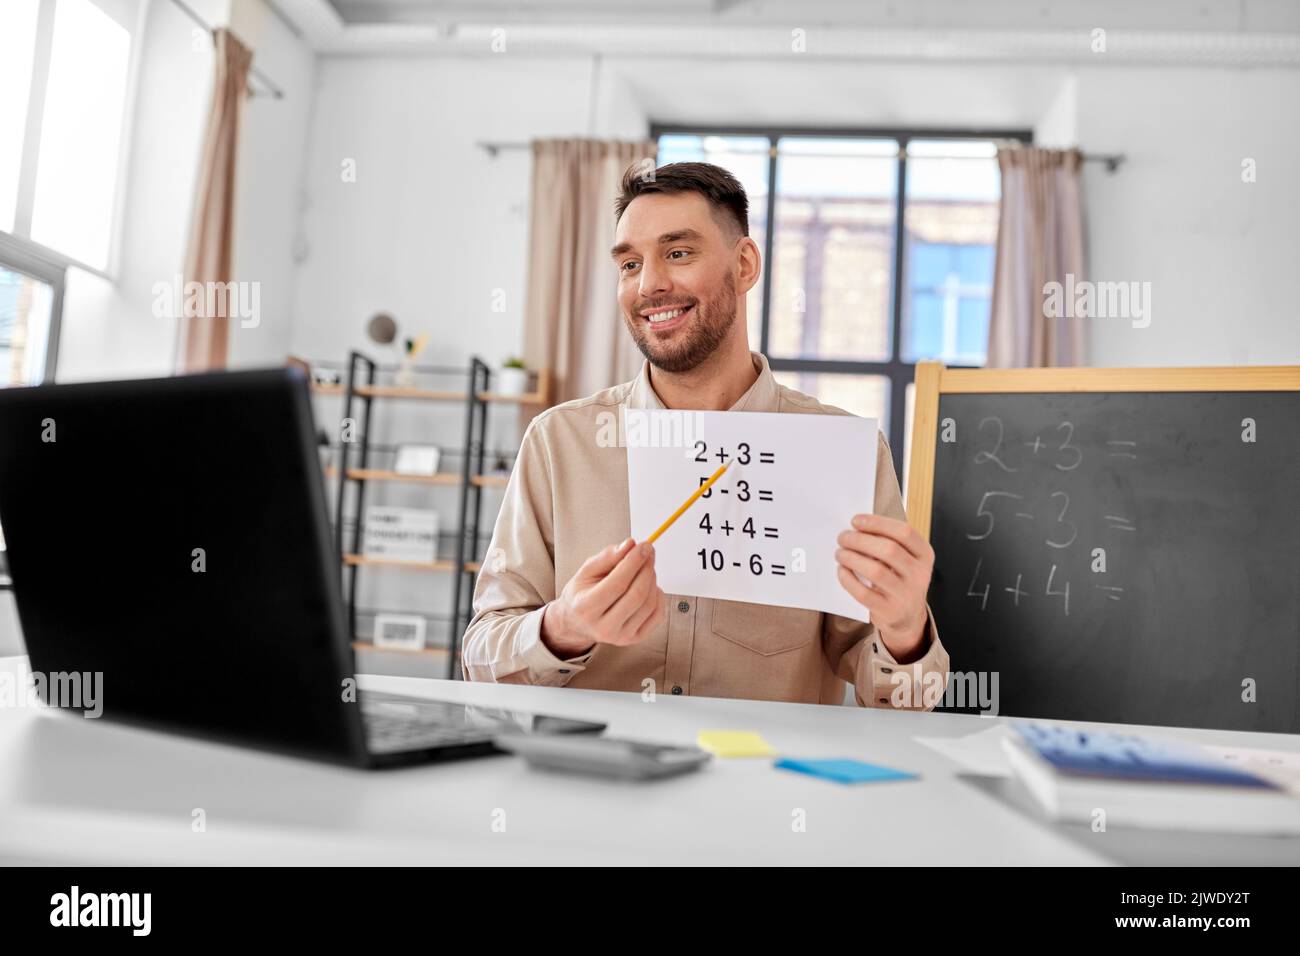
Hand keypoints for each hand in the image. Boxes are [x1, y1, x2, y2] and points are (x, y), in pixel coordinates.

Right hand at [541, 538, 664, 658]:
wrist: (578, 623)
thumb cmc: (582, 594)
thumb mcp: (586, 571)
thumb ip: (608, 557)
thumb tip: (630, 545)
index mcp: (586, 608)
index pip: (617, 584)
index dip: (634, 562)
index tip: (644, 546)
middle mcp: (603, 627)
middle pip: (636, 595)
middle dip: (646, 568)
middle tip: (649, 552)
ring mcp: (621, 636)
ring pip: (649, 604)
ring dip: (652, 580)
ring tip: (646, 568)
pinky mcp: (634, 639)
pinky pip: (657, 615)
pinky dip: (658, 596)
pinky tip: (650, 587)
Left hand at [835, 514, 934, 661]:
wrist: (908, 617)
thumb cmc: (900, 580)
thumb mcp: (906, 560)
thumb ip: (889, 543)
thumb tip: (857, 528)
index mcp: (924, 555)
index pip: (904, 532)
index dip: (878, 523)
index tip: (856, 521)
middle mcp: (919, 574)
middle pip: (889, 550)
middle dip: (860, 540)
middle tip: (842, 537)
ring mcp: (906, 594)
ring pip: (876, 571)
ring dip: (852, 558)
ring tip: (840, 553)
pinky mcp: (889, 611)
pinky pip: (864, 593)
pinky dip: (848, 580)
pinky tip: (842, 570)